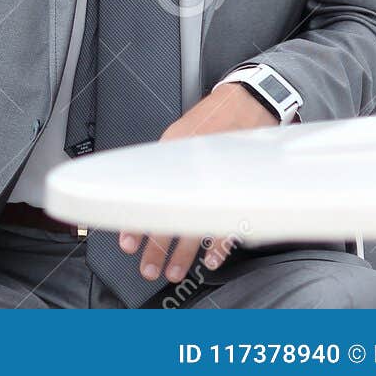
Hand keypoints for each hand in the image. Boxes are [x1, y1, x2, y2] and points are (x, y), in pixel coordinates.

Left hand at [118, 82, 278, 283]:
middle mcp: (195, 172)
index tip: (128, 243)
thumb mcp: (177, 134)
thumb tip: (140, 186)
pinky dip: (220, 244)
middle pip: (172, 218)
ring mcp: (219, 183)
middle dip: (157, 248)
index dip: (137, 223)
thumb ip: (161, 160)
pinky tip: (210, 259)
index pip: (149, 197)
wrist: (248, 104)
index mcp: (174, 156)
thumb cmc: (211, 119)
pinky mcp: (240, 189)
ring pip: (198, 227)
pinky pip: (230, 223)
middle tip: (148, 269)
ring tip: (173, 271)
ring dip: (184, 254)